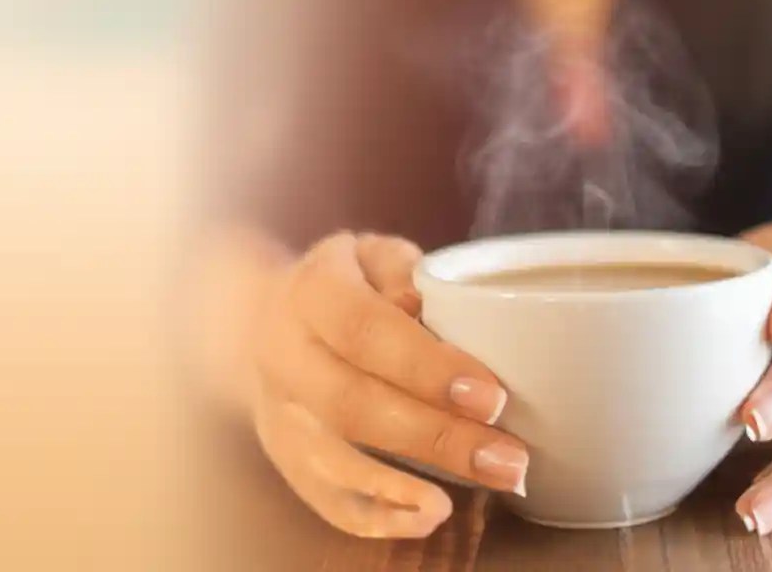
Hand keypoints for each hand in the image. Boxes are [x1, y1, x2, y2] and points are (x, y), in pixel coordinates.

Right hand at [251, 232, 526, 537]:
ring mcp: (278, 413)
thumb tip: (444, 314)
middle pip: (353, 405)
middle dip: (435, 435)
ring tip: (475, 494)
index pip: (364, 331)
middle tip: (507, 456)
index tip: (491, 396)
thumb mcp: (376, 253)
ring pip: (335, 460)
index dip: (426, 367)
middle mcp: (284, 355)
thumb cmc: (349, 284)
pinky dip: (377, 517)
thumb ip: (411, 273)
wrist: (263, 319)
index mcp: (311, 292)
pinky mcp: (284, 457)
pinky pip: (324, 498)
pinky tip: (429, 518)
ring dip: (409, 486)